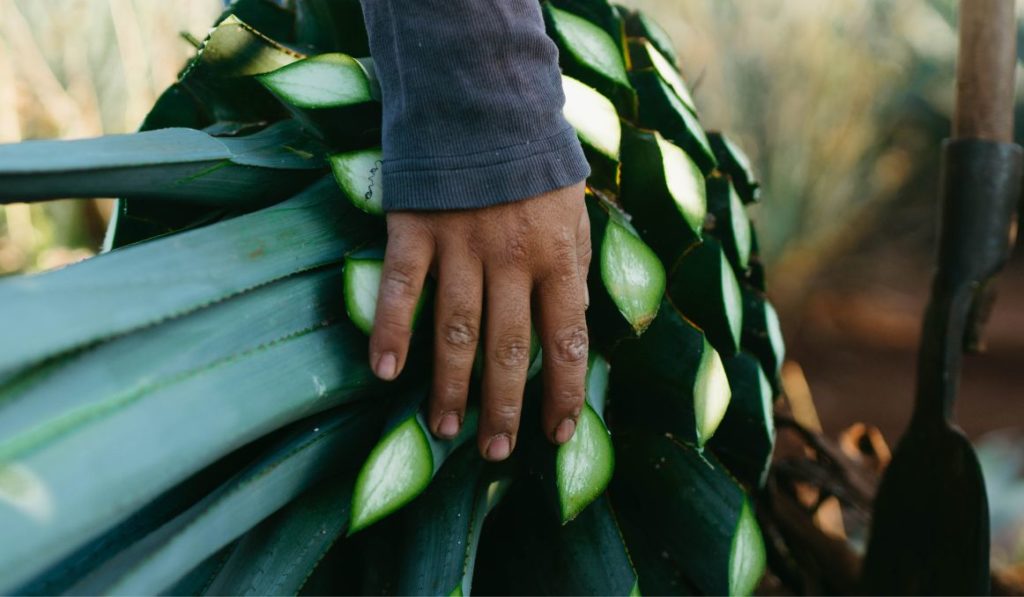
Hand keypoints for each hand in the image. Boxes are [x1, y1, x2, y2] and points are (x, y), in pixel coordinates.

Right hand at [370, 181, 589, 460]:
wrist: (484, 98)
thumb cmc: (534, 160)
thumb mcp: (573, 208)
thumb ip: (573, 264)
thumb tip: (577, 318)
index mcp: (558, 256)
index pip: (568, 341)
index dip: (565, 394)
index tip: (558, 436)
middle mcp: (511, 259)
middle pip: (509, 350)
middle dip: (504, 408)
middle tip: (494, 453)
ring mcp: (461, 246)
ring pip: (456, 331)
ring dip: (451, 386)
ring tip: (447, 429)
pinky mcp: (416, 230)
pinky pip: (402, 290)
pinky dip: (393, 332)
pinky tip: (385, 373)